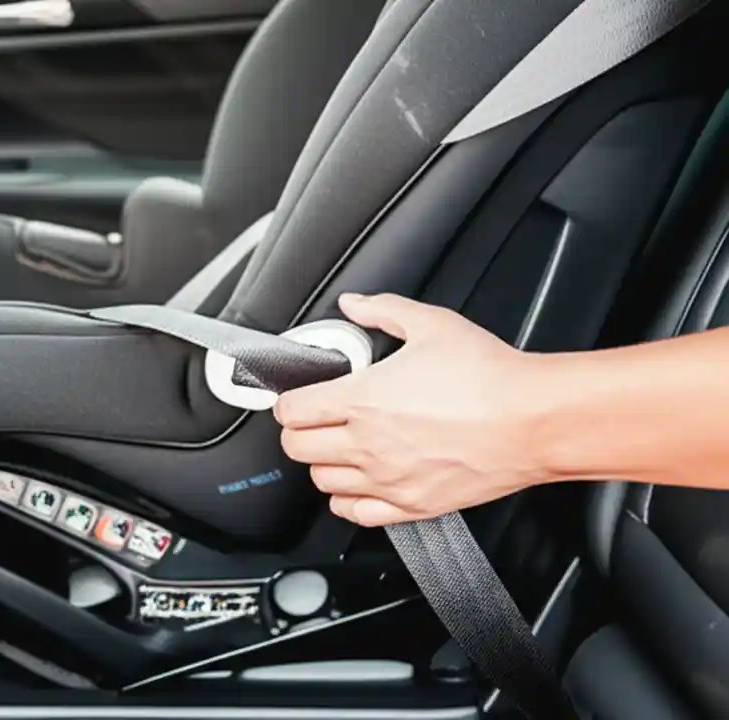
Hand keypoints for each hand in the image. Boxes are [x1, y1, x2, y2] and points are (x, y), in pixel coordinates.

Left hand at [274, 293, 554, 526]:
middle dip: (300, 431)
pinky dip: (349, 500)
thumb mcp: (432, 324)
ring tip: (341, 447)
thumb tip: (353, 304)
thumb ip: (383, 311)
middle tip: (316, 420)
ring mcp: (387, 480)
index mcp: (363, 399)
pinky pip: (356, 514)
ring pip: (322, 482)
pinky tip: (361, 482)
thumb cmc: (490, 376)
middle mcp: (367, 444)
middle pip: (297, 449)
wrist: (535, 421)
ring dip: (324, 463)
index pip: (291, 412)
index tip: (299, 398)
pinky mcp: (412, 505)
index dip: (288, 402)